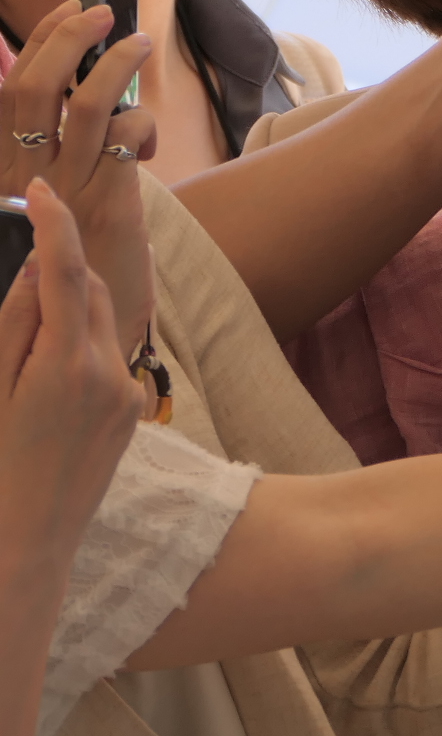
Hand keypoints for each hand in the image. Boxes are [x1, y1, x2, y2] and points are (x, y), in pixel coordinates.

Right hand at [0, 179, 142, 556]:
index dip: (54, 226)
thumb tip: (41, 272)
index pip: (68, 274)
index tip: (40, 192)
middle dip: (61, 269)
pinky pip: (108, 357)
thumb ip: (15, 326)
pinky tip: (47, 369)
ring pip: (105, 322)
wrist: (25, 543)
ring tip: (27, 329)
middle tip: (25, 257)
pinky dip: (80, 343)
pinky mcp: (132, 412)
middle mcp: (110, 374)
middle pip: (93, 292)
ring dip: (73, 305)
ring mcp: (127, 394)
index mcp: (67, 365)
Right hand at [1, 3, 156, 342]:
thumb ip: (46, 154)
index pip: (8, 89)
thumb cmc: (66, 263)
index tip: (67, 12)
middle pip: (36, 88)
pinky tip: (148, 137)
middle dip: (69, 38)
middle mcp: (24, 175)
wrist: (72, 334)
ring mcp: (65, 191)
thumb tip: (70, 96)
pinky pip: (124, 142)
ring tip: (138, 43)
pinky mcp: (109, 208)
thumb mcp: (43, 204)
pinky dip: (141, 122)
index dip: (37, 43)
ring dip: (115, 65)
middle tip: (102, 12)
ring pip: (86, 106)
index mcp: (3, 169)